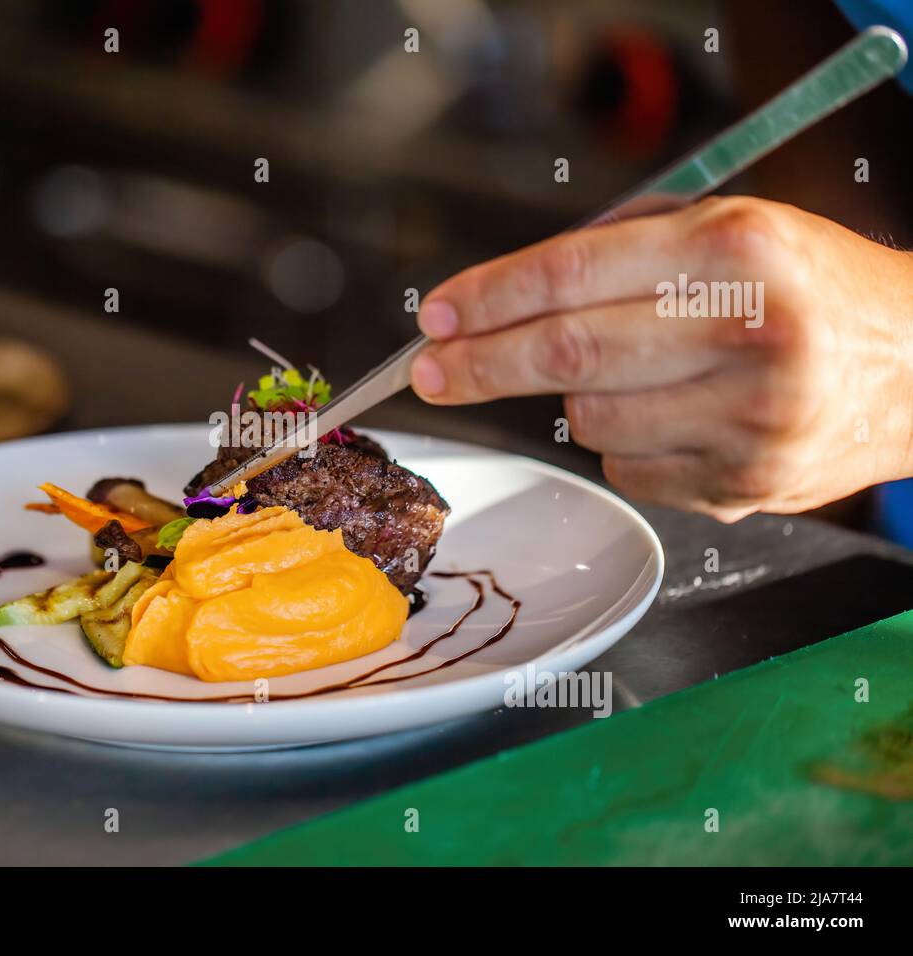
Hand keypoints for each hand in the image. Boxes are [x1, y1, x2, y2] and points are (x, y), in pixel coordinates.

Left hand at [410, 196, 912, 520]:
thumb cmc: (807, 287)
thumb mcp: (729, 229)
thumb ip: (620, 252)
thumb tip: (492, 300)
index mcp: (739, 250)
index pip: (572, 275)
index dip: (488, 297)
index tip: (435, 315)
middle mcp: (749, 332)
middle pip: (564, 355)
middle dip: (478, 363)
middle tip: (429, 369)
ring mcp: (749, 420)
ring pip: (587, 420)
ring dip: (572, 398)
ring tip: (630, 371)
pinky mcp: (744, 485)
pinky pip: (626, 467)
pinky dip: (622, 440)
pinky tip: (674, 414)